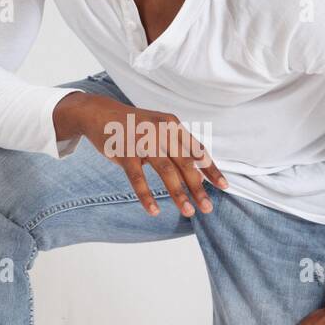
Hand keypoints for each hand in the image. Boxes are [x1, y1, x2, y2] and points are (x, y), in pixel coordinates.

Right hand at [54, 91, 228, 216]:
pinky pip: (138, 178)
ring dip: (179, 194)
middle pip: (185, 164)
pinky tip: (154, 211)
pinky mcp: (125, 153)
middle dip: (199, 188)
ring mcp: (143, 142)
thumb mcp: (159, 127)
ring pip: (166, 172)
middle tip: (208, 208)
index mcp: (173, 126)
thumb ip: (177, 145)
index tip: (224, 186)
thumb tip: (199, 169)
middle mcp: (161, 132)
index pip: (197, 150)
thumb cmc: (134, 125)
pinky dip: (146, 196)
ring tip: (190, 212)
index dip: (211, 169)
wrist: (99, 112)